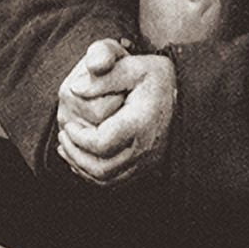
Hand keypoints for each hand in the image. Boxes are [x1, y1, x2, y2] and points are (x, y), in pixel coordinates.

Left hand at [55, 47, 176, 188]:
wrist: (185, 92)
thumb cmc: (156, 77)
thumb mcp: (133, 65)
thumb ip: (104, 75)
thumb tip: (76, 89)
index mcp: (141, 124)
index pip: (101, 144)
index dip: (78, 138)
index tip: (67, 124)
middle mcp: (146, 148)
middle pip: (101, 168)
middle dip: (75, 154)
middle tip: (63, 136)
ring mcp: (147, 161)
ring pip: (106, 179)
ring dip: (81, 167)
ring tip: (67, 147)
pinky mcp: (146, 167)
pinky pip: (114, 181)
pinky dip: (93, 174)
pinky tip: (81, 158)